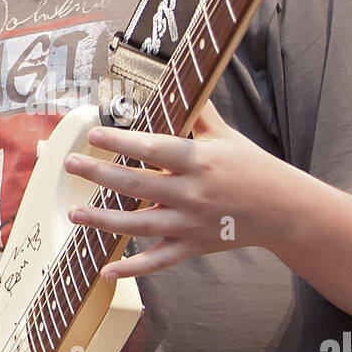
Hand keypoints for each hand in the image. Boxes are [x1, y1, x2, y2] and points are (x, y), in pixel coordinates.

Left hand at [63, 98, 290, 279]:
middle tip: (70, 164)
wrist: (281, 209)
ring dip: (103, 220)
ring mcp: (190, 224)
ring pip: (140, 225)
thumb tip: (181, 79)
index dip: (122, 142)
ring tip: (74, 212)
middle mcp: (191, 194)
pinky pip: (158, 261)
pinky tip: (105, 272)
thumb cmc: (250, 166)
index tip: (94, 135)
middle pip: (137, 185)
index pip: (153, 150)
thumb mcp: (226, 134)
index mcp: (198, 161)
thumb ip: (198, 111)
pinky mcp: (192, 247)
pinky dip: (132, 269)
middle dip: (100, 174)